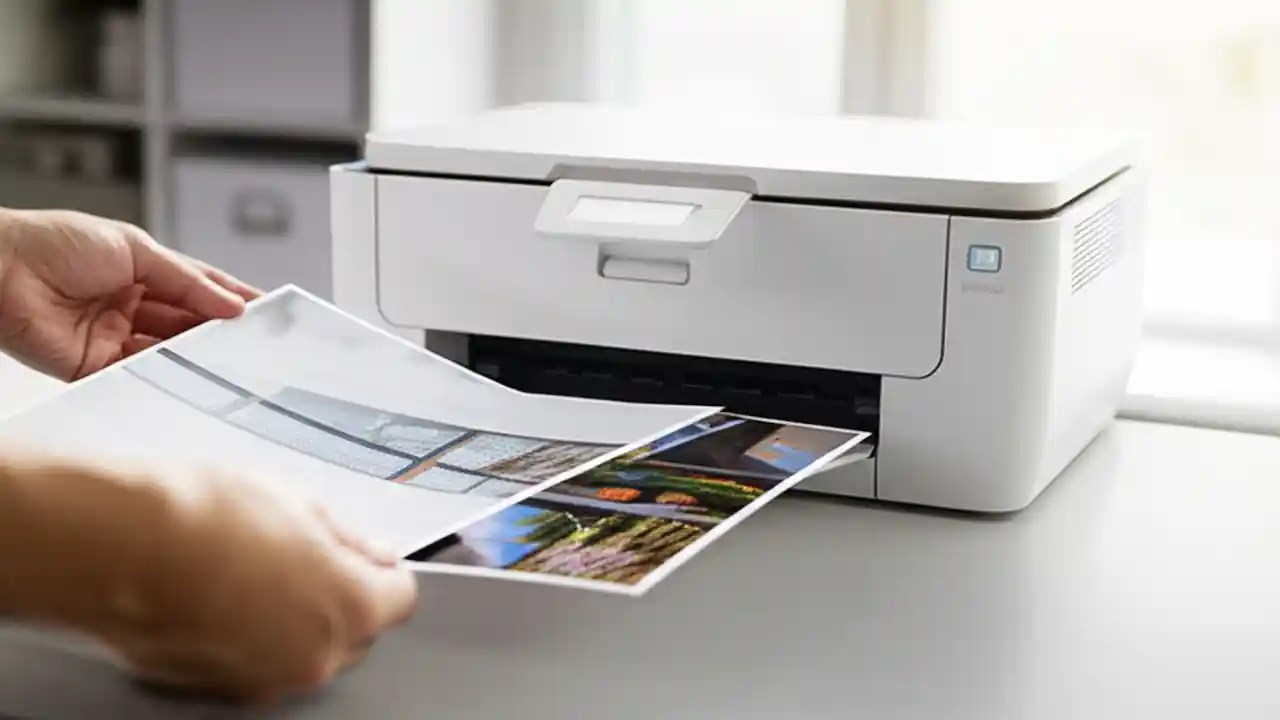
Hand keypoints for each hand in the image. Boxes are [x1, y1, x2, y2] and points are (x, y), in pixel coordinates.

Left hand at [0, 208, 259, 380]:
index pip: (198, 287)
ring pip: (169, 351)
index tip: (266, 309)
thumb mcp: (134, 247)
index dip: (231, 297)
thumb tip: (230, 303)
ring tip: (230, 356)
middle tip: (255, 338)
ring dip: (198, 354)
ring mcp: (115, 336)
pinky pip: (139, 374)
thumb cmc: (51, 243)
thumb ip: (186, 280)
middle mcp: (131, 304)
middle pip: (188, 322)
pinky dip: (166, 375)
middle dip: (221, 329)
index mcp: (141, 270)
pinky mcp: (96, 366)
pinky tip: (190, 373)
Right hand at [0, 448, 417, 704]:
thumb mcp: (299, 504)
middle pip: (356, 633)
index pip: (400, 597)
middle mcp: (313, 657)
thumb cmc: (200, 518)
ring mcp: (262, 679)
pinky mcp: (216, 686)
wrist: (116, 546)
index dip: (381, 569)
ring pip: (304, 652)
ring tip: (255, 569)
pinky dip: (251, 637)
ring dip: (295, 620)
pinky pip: (255, 662)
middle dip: (341, 597)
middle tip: (308, 556)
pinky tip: (224, 594)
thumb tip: (364, 551)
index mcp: (351, 609)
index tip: (366, 555)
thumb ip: (347, 538)